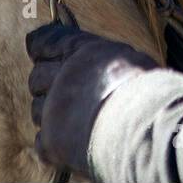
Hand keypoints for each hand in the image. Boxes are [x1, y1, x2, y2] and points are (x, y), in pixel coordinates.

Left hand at [26, 23, 157, 179]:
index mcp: (81, 51)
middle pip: (37, 77)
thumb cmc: (146, 91)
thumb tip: (86, 58)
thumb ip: (99, 58)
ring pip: (38, 109)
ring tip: (78, 120)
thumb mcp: (128, 59)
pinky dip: (53, 141)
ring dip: (51, 114)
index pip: (48, 40)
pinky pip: (41, 139)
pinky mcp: (51, 139)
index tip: (36, 49)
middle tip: (67, 93)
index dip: (41, 46)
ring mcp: (53, 108)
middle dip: (46, 84)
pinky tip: (73, 140)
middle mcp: (61, 76)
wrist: (142, 125)